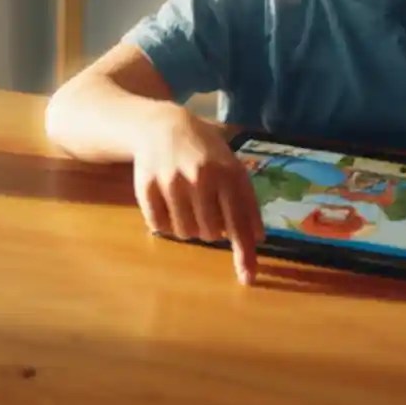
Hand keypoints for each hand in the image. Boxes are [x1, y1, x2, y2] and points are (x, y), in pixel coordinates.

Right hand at [133, 106, 264, 283]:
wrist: (162, 126)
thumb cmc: (205, 151)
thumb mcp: (232, 167)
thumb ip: (246, 201)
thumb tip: (258, 238)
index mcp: (228, 174)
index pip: (239, 222)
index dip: (245, 253)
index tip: (248, 278)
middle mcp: (201, 178)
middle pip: (211, 233)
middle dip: (211, 229)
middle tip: (205, 207)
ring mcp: (172, 182)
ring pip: (185, 233)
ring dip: (189, 227)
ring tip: (187, 203)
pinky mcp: (147, 187)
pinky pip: (160, 226)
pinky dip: (166, 223)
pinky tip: (168, 202)